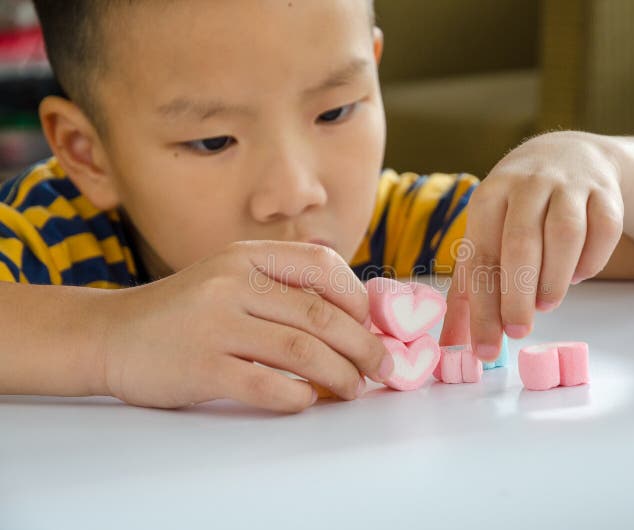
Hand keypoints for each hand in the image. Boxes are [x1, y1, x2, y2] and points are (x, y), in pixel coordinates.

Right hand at [97, 241, 393, 412]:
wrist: (112, 335)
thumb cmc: (185, 312)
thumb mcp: (229, 278)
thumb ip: (280, 288)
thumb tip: (351, 319)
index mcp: (247, 257)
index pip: (322, 265)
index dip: (358, 298)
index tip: (370, 325)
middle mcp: (233, 283)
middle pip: (321, 315)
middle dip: (363, 346)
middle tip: (380, 367)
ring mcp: (216, 324)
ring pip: (302, 350)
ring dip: (340, 375)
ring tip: (353, 388)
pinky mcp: (201, 368)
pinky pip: (267, 385)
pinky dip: (298, 397)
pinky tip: (306, 400)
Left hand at [439, 131, 624, 359]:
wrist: (570, 155)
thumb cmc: (517, 210)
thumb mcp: (487, 236)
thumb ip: (470, 290)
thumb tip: (450, 344)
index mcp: (489, 195)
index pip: (481, 255)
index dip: (482, 306)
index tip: (486, 348)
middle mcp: (527, 185)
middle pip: (521, 243)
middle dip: (517, 295)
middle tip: (518, 331)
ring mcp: (569, 184)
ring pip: (565, 233)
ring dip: (555, 276)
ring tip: (547, 303)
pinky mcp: (605, 192)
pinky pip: (604, 229)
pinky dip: (592, 260)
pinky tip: (579, 275)